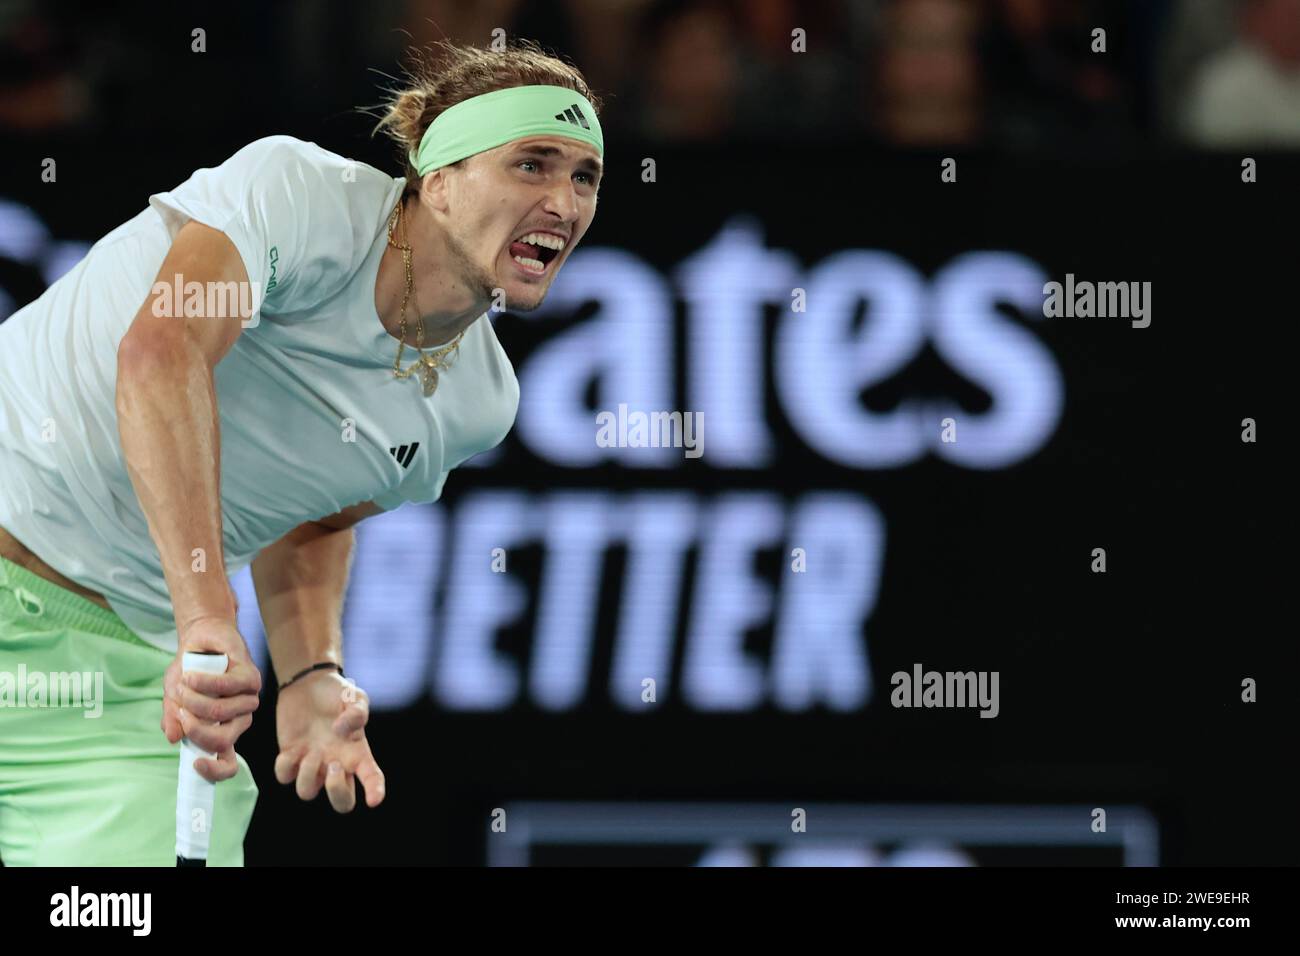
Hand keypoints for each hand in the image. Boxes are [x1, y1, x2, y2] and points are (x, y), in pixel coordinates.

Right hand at [161, 617, 262, 782]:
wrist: (201, 639)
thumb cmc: (189, 672)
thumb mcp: (173, 697)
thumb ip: (172, 718)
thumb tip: (174, 739)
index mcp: (221, 731)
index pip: (227, 764)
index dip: (215, 772)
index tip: (195, 764)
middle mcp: (238, 720)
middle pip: (222, 741)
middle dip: (194, 728)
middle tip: (179, 711)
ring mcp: (247, 700)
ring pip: (220, 713)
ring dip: (193, 699)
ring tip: (183, 685)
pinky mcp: (251, 678)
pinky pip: (227, 687)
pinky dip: (203, 682)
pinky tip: (191, 675)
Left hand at [274, 670, 385, 812]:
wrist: (308, 683)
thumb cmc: (337, 692)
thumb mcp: (355, 696)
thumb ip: (357, 712)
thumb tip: (342, 730)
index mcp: (357, 752)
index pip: (371, 778)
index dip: (375, 792)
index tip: (374, 800)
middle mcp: (336, 764)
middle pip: (341, 802)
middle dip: (337, 792)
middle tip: (334, 767)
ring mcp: (312, 763)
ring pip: (307, 792)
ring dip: (309, 774)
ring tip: (312, 750)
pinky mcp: (290, 756)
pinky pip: (284, 776)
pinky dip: (286, 766)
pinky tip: (294, 749)